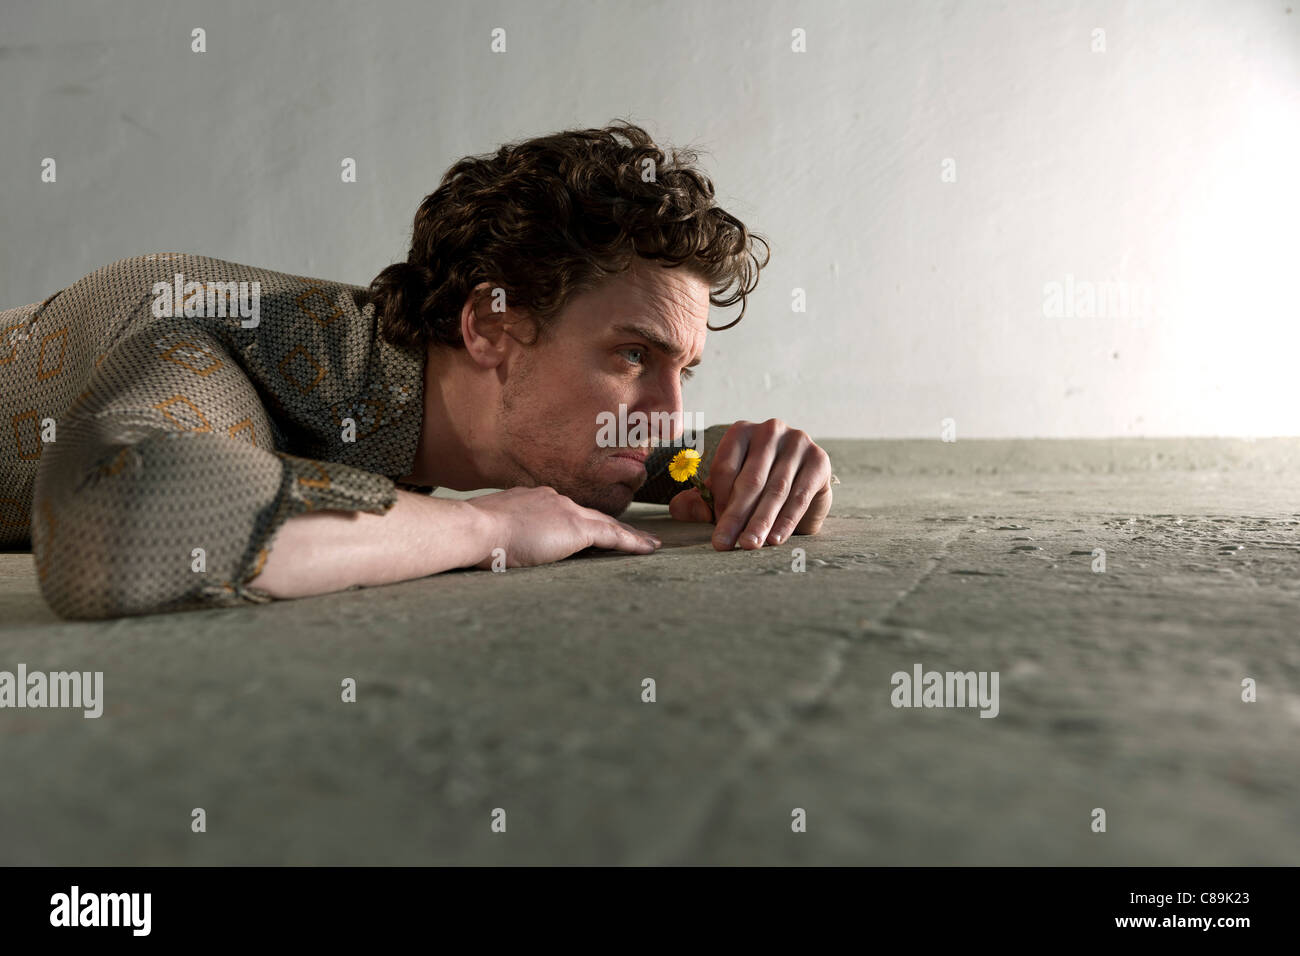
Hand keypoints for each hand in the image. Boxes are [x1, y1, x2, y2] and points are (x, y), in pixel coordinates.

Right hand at [467, 486, 660, 567]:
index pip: (564, 512)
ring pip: (606, 524)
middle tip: (630, 534)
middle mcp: (554, 500)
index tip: (588, 529)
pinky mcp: (577, 528)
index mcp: (533, 499)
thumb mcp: (490, 530)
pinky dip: (632, 543)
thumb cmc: (472, 535)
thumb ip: (503, 533)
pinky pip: (613, 536)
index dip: (580, 521)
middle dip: (610, 525)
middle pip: (590, 515)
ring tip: (648, 544)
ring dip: (628, 535)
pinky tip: (648, 550)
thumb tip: (501, 547)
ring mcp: (566, 511)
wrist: (474, 528)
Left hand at [668, 419, 831, 549]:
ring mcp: (797, 441)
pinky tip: (776, 539)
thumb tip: (677, 509)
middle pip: (749, 480)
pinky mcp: (819, 459)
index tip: (715, 528)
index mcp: (741, 431)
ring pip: (775, 490)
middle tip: (724, 544)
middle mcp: (770, 429)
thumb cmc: (759, 488)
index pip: (725, 468)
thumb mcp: (727, 493)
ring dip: (761, 521)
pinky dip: (787, 520)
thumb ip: (700, 500)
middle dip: (735, 516)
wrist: (804, 488)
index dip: (717, 501)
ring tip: (749, 545)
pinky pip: (800, 495)